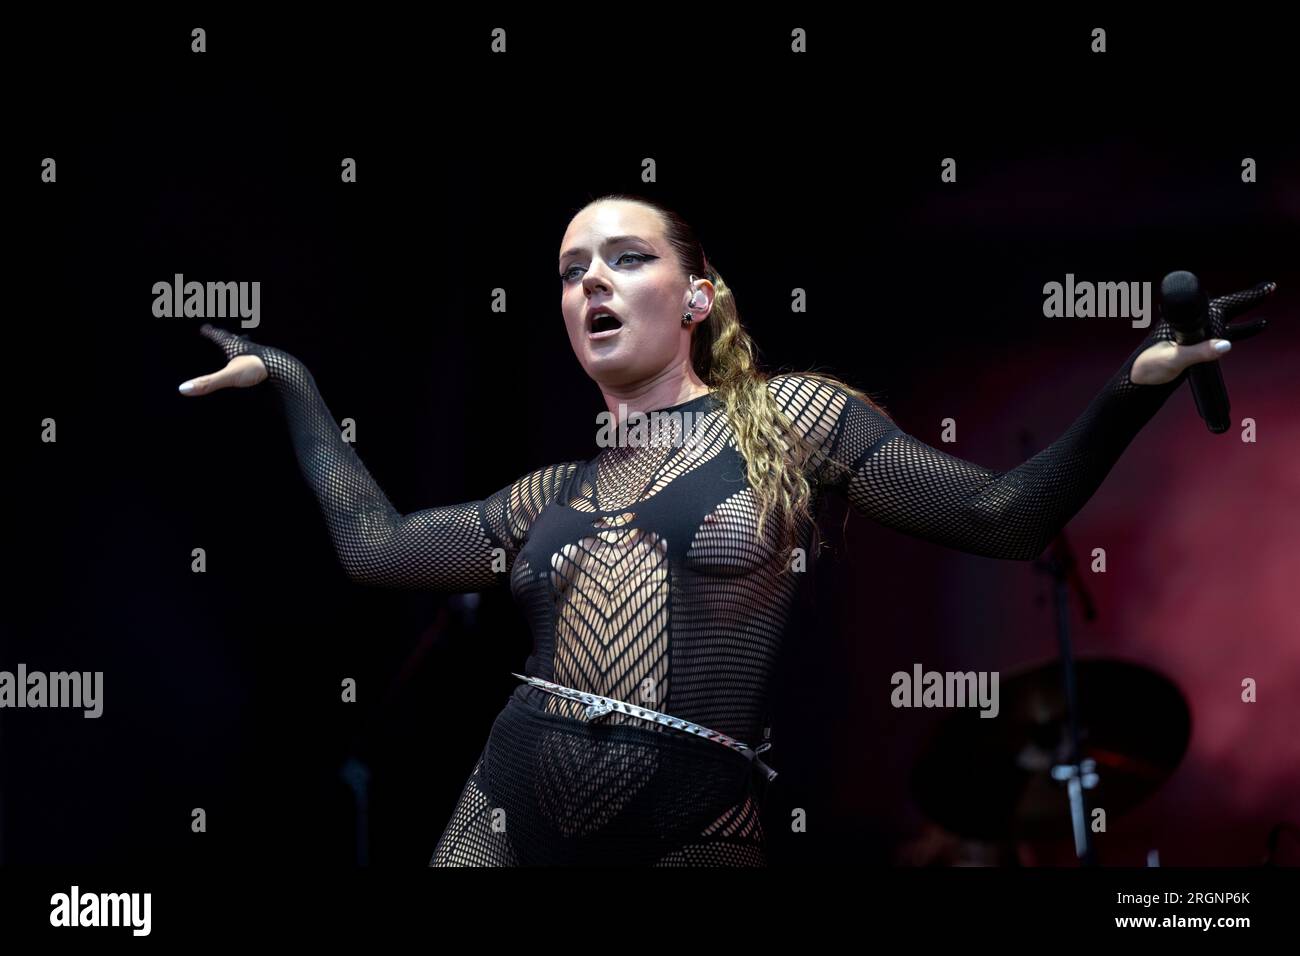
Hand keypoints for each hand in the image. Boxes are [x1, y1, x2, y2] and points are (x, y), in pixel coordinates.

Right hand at [177, 323, 268, 394]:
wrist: (288, 372)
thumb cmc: (260, 369)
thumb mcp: (230, 376)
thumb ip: (207, 383)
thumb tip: (183, 388)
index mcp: (236, 347)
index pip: (219, 338)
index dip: (211, 333)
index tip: (205, 328)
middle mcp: (248, 349)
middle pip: (235, 340)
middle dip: (226, 336)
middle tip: (221, 333)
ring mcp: (261, 356)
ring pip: (249, 347)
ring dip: (243, 344)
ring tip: (241, 342)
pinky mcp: (271, 365)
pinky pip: (261, 359)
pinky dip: (256, 358)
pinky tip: (258, 362)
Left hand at [1132, 280, 1275, 385]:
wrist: (1132, 384)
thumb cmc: (1146, 369)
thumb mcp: (1174, 360)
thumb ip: (1199, 351)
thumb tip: (1226, 344)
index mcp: (1183, 322)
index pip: (1220, 305)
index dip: (1243, 298)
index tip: (1264, 288)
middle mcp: (1186, 324)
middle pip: (1223, 309)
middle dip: (1246, 300)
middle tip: (1270, 288)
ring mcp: (1187, 335)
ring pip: (1220, 323)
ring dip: (1242, 319)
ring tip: (1263, 322)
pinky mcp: (1187, 348)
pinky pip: (1213, 338)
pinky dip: (1229, 336)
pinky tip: (1235, 341)